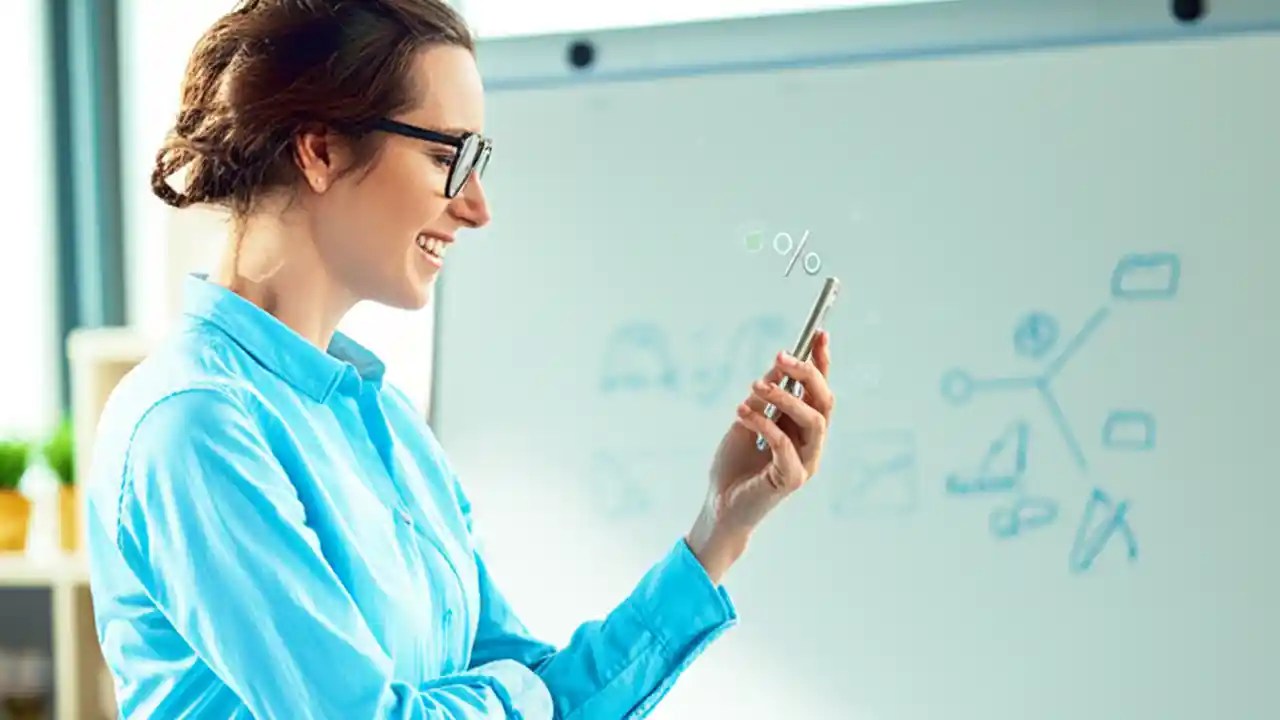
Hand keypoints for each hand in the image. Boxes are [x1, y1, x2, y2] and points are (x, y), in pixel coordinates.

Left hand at [686, 331, 835, 582]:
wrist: (719, 506)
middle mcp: (811, 443)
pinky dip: (764, 424)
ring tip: (757, 386)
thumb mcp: (747, 419)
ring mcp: (805, 462)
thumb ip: (764, 397)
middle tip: (782, 356)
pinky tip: (742, 413)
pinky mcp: (791, 479)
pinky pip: (784, 445)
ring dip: (786, 398)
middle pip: (824, 401)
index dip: (822, 362)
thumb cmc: (734, 465)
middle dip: (807, 373)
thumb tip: (778, 363)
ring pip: (814, 421)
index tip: (818, 333)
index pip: (819, 390)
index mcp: (802, 428)